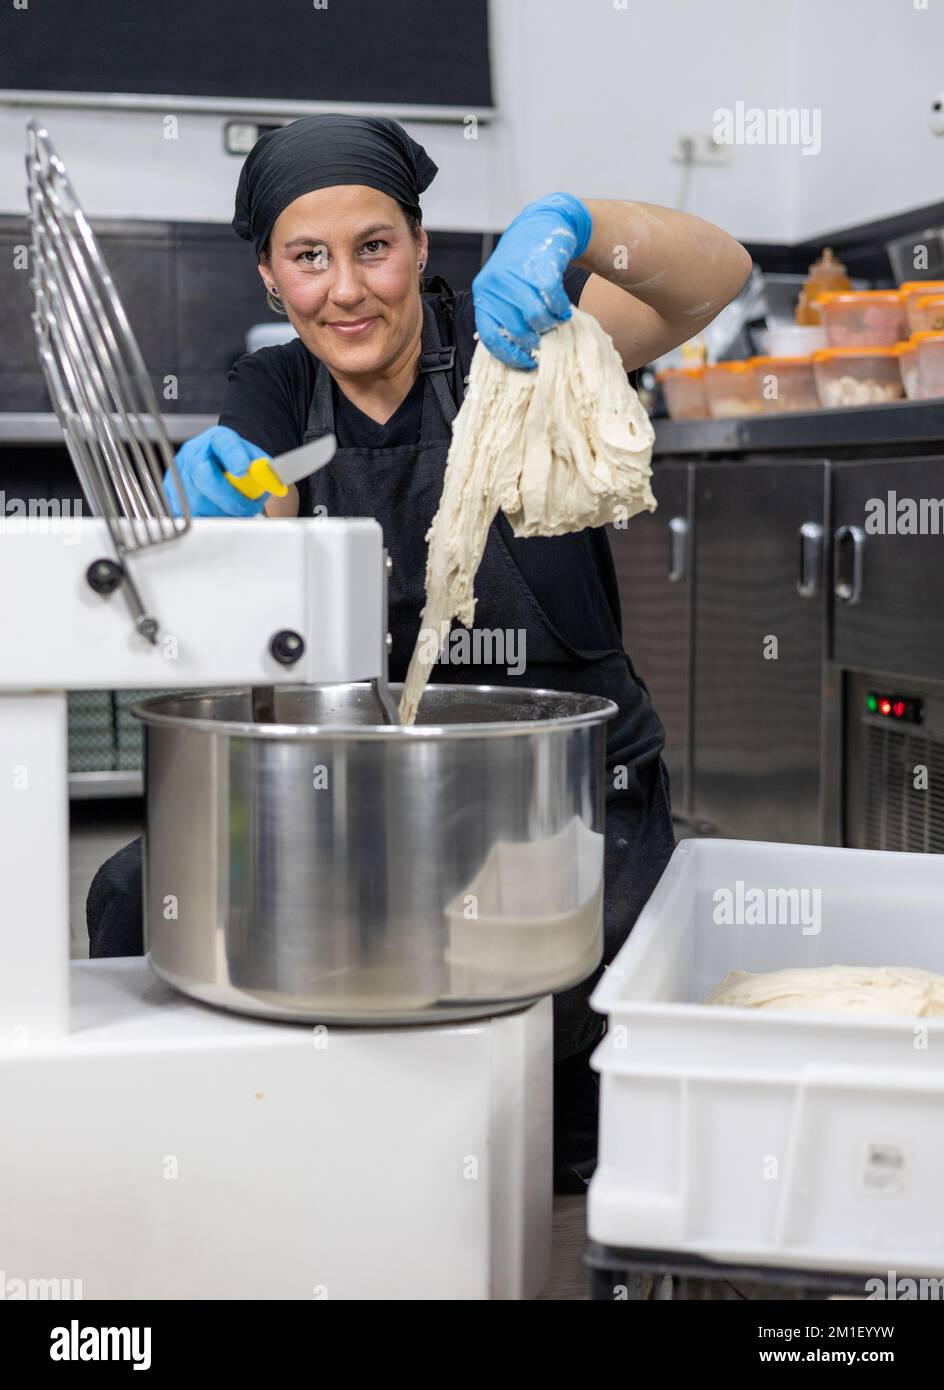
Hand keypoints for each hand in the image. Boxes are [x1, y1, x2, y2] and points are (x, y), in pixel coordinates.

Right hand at [164, 426, 270, 516]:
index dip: (234, 456)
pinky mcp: (172, 497)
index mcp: (217, 440)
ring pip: (200, 502)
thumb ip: (264, 469)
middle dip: (232, 498)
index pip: (225, 444)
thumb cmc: (234, 463)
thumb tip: (274, 485)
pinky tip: (220, 511)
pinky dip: (211, 518)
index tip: (244, 469)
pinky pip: (193, 515)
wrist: (211, 463)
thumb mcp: (252, 458)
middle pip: (206, 476)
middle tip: (251, 507)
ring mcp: (178, 476)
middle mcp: (193, 454)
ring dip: (224, 512)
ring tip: (237, 508)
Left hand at [472, 192, 591, 369]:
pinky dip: (560, 309)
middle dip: (535, 341)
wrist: (540, 226)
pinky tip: (562, 308)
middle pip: (517, 331)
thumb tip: (519, 353)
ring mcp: (517, 275)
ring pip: (536, 318)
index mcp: (483, 296)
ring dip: (550, 325)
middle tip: (546, 339)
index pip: (491, 337)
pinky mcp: (539, 266)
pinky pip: (552, 301)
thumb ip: (506, 316)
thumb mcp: (504, 290)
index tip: (527, 362)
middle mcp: (496, 285)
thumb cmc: (522, 267)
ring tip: (554, 320)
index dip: (510, 355)